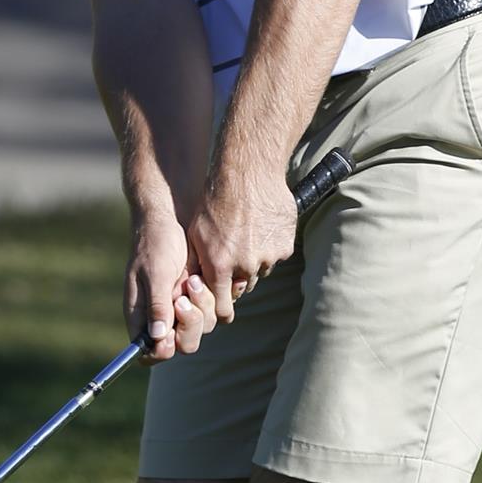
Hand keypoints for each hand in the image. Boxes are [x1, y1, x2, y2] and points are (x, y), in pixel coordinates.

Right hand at [123, 217, 218, 360]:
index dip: (162, 349)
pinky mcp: (200, 297)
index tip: (170, 333)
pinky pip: (215, 312)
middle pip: (183, 344)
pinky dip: (212, 298)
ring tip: (193, 278)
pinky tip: (202, 276)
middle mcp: (162, 317)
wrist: (171, 218)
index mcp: (142, 316)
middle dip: (189, 324)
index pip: (150, 352)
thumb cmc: (154, 244)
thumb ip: (156, 306)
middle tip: (183, 298)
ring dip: (201, 305)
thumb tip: (156, 337)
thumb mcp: (154, 273)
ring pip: (203, 328)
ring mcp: (183, 308)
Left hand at [186, 171, 295, 323]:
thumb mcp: (196, 233)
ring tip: (246, 234)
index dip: (221, 308)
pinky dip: (269, 246)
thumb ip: (199, 262)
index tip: (221, 305)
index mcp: (219, 266)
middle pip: (243, 287)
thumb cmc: (215, 201)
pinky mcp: (285, 247)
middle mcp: (245, 267)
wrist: (247, 174)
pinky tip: (260, 226)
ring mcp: (268, 257)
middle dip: (237, 278)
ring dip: (254, 260)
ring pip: (260, 270)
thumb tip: (196, 286)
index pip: (222, 308)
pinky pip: (275, 255)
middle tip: (232, 255)